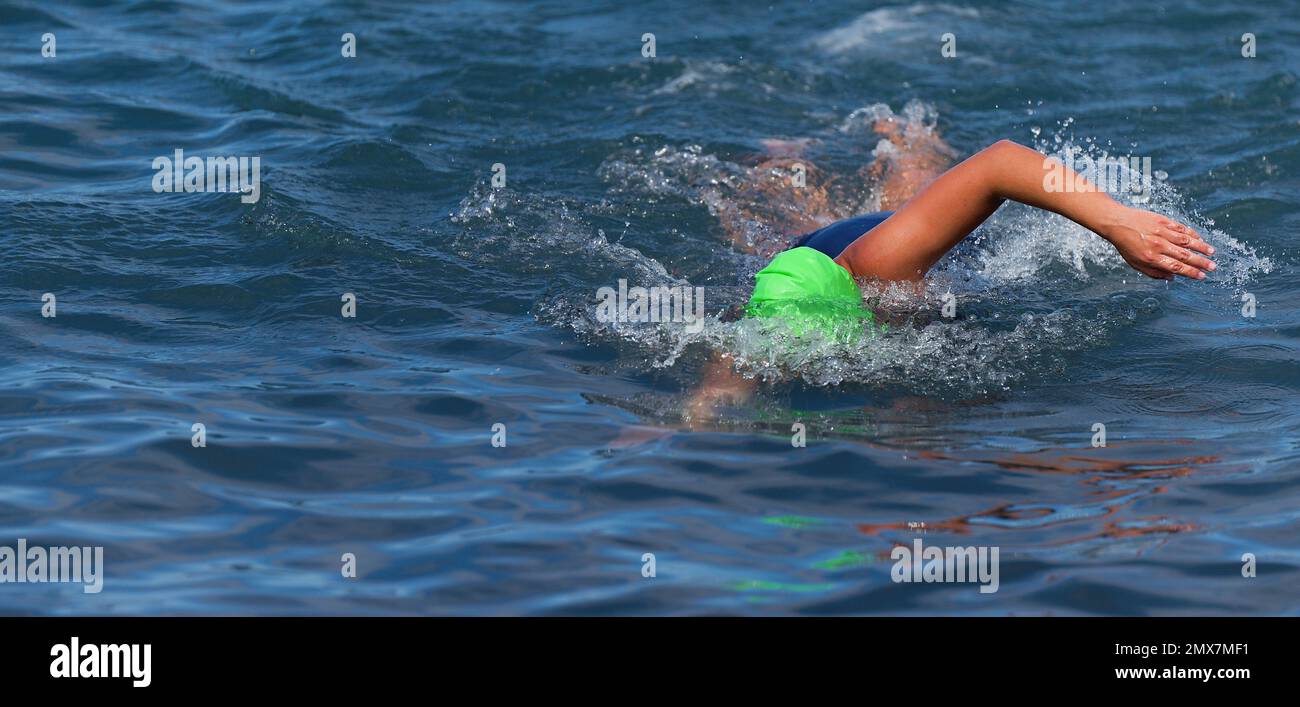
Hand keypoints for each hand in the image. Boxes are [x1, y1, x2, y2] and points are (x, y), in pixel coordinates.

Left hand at [1100, 206, 1216, 279]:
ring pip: (1186, 241)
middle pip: (1185, 256)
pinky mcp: (1164, 221)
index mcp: (1152, 258)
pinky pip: (1181, 229)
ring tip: (1212, 253)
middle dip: (1201, 262)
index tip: (1202, 276)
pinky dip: (1192, 234)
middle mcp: (1159, 245)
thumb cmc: (1126, 245)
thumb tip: (1172, 278)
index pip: (1176, 267)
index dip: (1191, 272)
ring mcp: (1162, 232)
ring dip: (1201, 248)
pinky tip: (1200, 239)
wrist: (1117, 223)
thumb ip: (1154, 272)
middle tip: (1213, 267)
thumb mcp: (1135, 263)